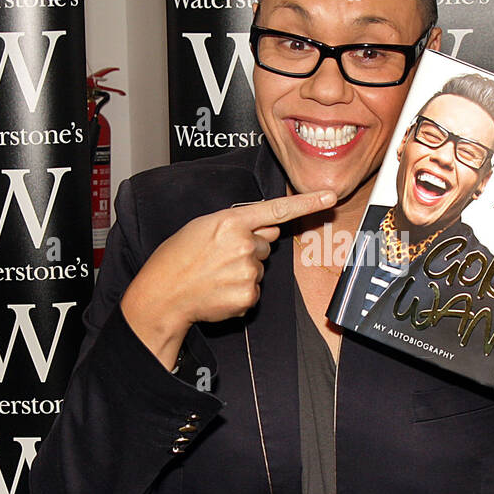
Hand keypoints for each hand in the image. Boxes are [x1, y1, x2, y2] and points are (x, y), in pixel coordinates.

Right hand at [121, 190, 336, 366]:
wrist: (162, 294)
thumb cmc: (178, 257)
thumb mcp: (203, 227)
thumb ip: (240, 224)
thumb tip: (271, 230)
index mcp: (231, 222)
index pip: (277, 209)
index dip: (307, 202)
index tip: (330, 196)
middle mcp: (244, 245)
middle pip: (266, 244)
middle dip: (249, 249)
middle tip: (218, 258)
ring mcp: (248, 272)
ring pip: (260, 268)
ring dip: (243, 271)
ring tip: (215, 275)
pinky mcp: (248, 297)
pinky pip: (255, 290)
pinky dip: (240, 292)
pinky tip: (219, 290)